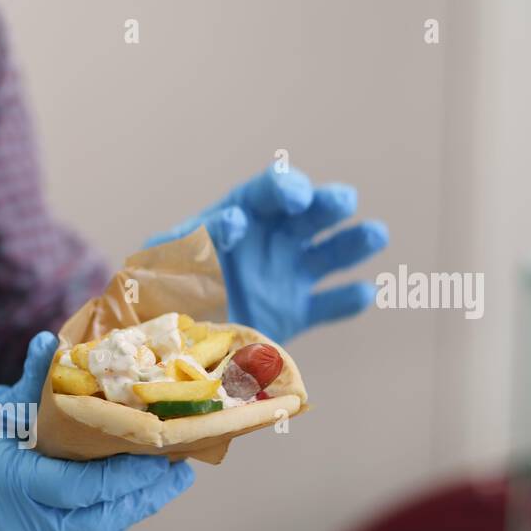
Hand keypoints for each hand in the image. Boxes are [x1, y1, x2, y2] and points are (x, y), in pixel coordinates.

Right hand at [0, 333, 193, 530]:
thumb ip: (30, 383)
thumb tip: (56, 341)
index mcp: (11, 484)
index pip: (83, 487)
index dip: (129, 473)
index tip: (161, 451)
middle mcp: (21, 528)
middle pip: (100, 519)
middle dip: (144, 495)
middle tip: (178, 471)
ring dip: (130, 513)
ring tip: (158, 485)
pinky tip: (122, 508)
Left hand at [146, 166, 388, 343]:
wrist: (162, 342)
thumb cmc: (155, 290)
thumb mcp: (164, 258)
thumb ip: (197, 235)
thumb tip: (237, 220)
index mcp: (238, 217)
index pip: (268, 192)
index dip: (285, 188)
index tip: (292, 198)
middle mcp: (269, 241)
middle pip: (308, 213)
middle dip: (327, 203)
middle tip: (340, 203)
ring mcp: (285, 277)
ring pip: (329, 253)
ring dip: (354, 242)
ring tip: (374, 235)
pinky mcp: (294, 314)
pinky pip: (327, 305)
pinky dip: (347, 300)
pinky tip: (363, 292)